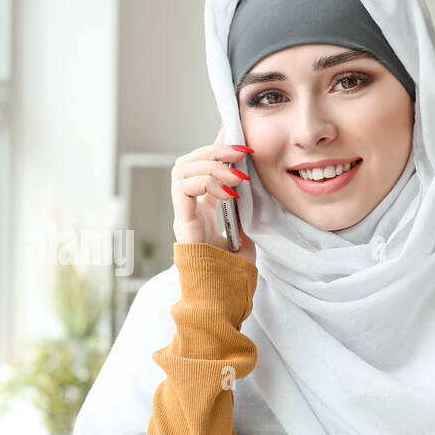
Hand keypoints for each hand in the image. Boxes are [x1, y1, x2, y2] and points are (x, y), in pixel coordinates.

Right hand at [171, 124, 256, 264]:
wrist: (222, 301)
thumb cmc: (233, 275)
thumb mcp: (245, 234)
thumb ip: (243, 211)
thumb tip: (252, 186)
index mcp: (202, 209)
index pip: (203, 166)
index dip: (217, 146)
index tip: (235, 132)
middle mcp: (189, 209)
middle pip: (188, 161)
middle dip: (213, 149)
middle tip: (240, 152)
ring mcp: (184, 216)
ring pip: (182, 169)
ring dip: (211, 164)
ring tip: (236, 177)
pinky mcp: (183, 224)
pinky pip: (182, 187)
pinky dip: (205, 181)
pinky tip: (228, 192)